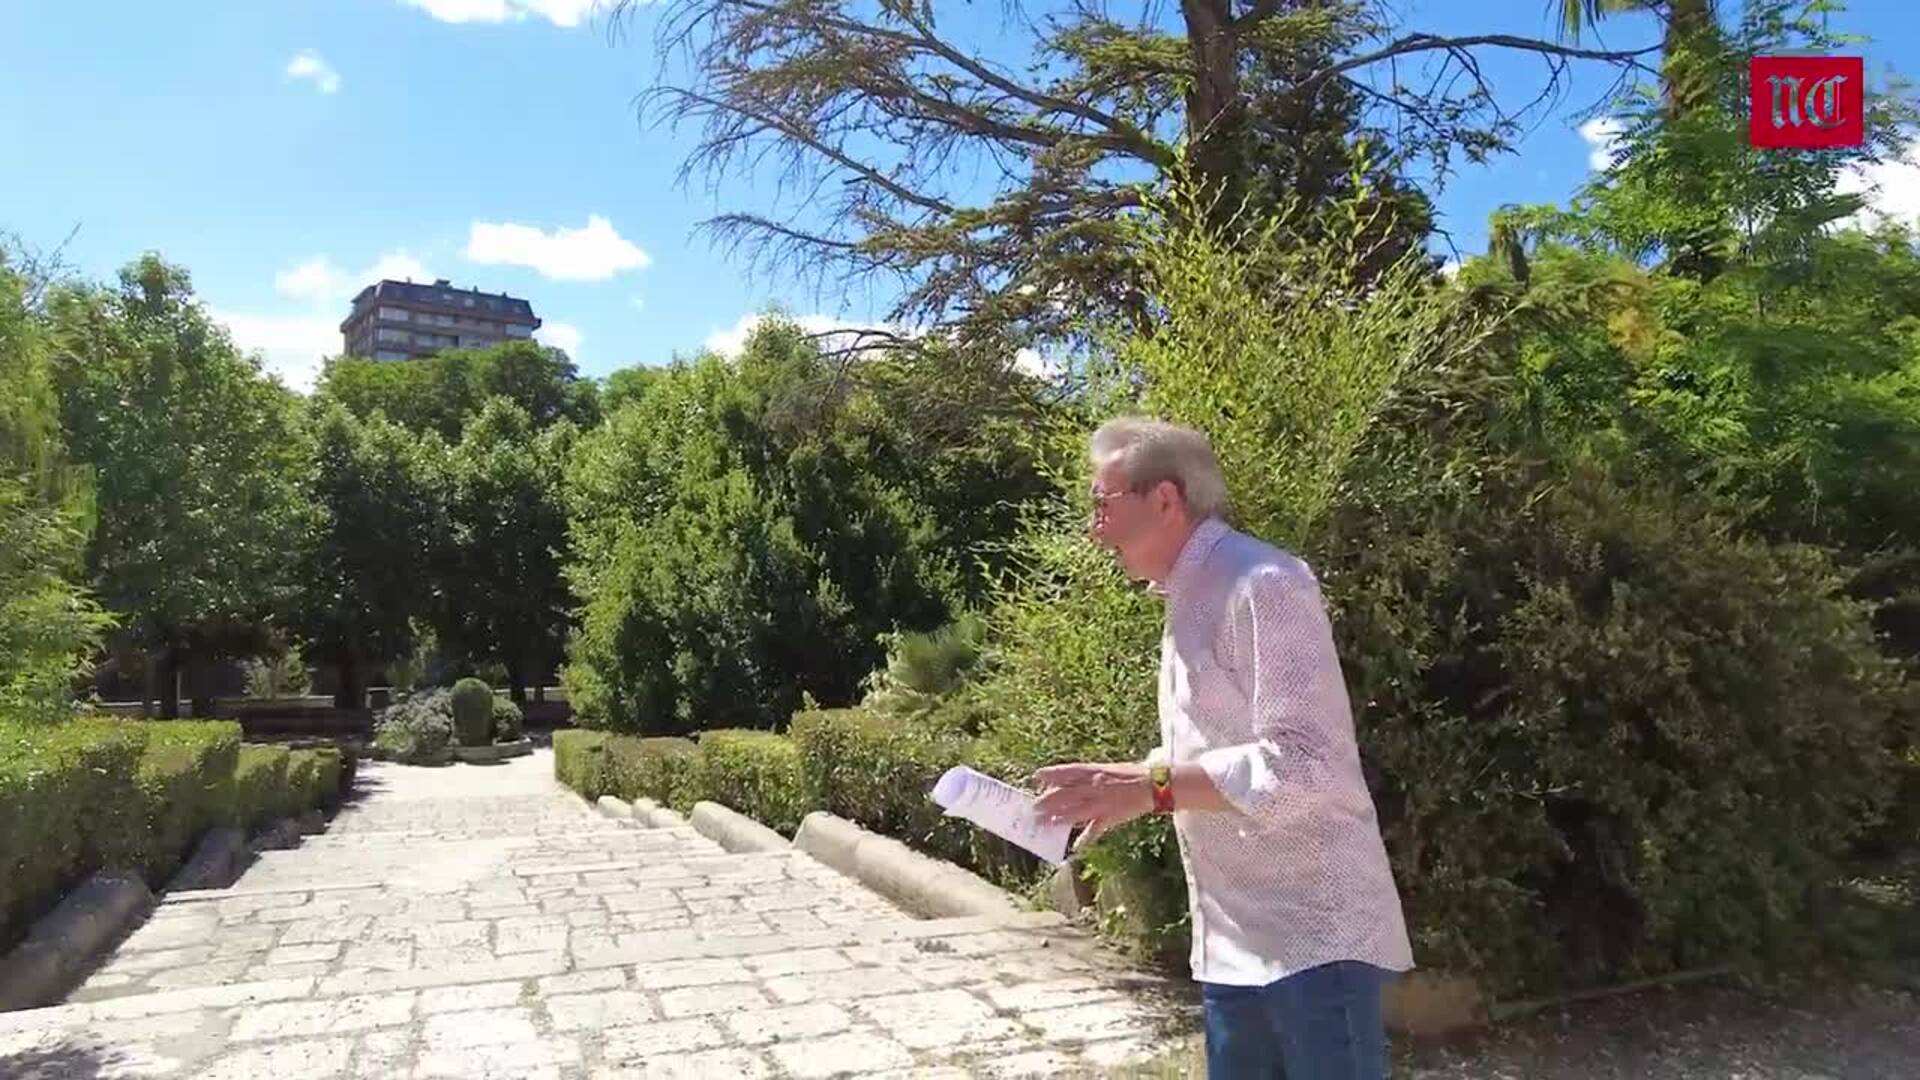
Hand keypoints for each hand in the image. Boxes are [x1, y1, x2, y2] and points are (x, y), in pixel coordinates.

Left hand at [1032, 762, 1152, 852]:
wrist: (1156, 784)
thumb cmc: (1132, 775)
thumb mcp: (1108, 770)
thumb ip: (1089, 777)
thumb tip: (1070, 784)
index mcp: (1095, 771)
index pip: (1069, 771)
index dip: (1052, 774)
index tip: (1037, 776)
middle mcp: (1096, 786)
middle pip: (1066, 794)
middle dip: (1048, 801)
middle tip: (1034, 807)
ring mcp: (1102, 802)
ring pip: (1075, 811)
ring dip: (1059, 818)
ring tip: (1045, 823)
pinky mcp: (1111, 817)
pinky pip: (1095, 829)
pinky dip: (1085, 839)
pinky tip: (1075, 847)